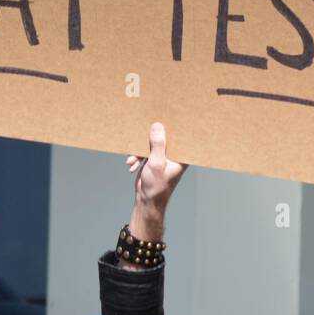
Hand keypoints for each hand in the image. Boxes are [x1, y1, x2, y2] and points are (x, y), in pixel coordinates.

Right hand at [125, 122, 186, 246]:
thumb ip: (157, 144)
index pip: (180, 134)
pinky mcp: (154, 159)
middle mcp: (175, 154)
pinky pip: (145, 150)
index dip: (174, 124)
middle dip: (152, 135)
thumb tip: (157, 125)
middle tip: (143, 127)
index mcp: (182, 155)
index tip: (167, 112)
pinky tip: (131, 164)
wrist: (147, 201)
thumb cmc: (156, 187)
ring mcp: (164, 156)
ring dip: (140, 151)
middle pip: (165, 136)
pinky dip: (137, 156)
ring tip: (132, 160)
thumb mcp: (156, 164)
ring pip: (152, 143)